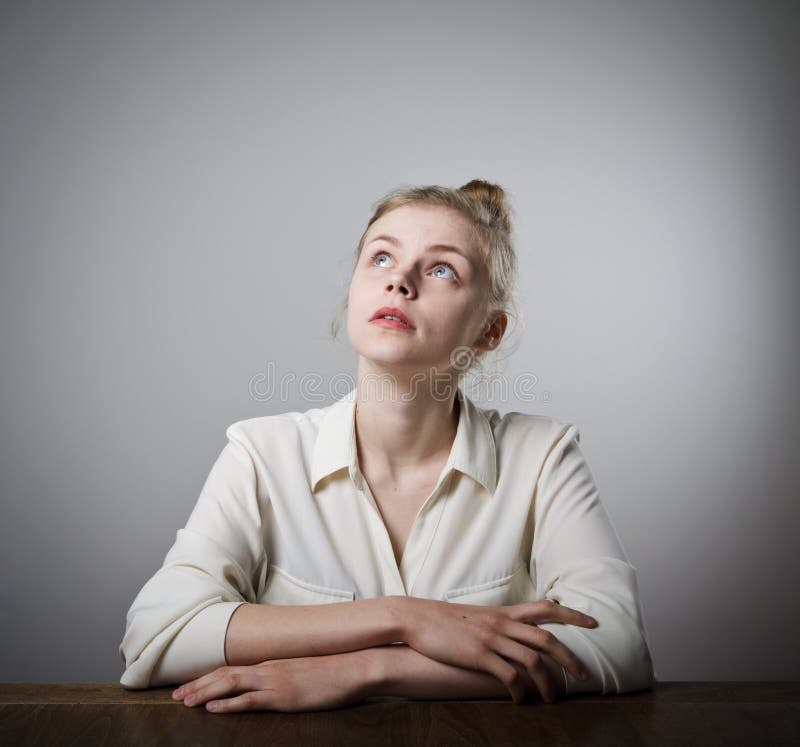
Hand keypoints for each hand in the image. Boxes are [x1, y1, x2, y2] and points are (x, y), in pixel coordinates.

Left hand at [171, 649, 375, 712]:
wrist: (355, 666)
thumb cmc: (333, 671)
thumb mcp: (304, 673)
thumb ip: (286, 678)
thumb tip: (275, 686)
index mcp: (272, 664)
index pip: (233, 670)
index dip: (209, 678)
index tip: (189, 686)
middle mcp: (269, 669)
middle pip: (225, 674)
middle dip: (198, 685)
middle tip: (175, 697)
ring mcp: (275, 681)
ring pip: (231, 684)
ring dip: (205, 693)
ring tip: (184, 702)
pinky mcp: (284, 695)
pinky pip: (250, 700)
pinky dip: (228, 703)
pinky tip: (213, 708)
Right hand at [399, 597, 596, 703]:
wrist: (417, 618)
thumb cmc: (444, 620)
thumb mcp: (476, 616)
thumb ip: (497, 623)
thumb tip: (513, 634)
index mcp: (504, 612)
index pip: (545, 608)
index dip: (572, 615)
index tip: (593, 622)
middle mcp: (502, 623)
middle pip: (547, 639)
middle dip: (571, 658)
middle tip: (584, 676)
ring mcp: (491, 639)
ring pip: (533, 661)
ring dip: (547, 683)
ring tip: (551, 699)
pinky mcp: (479, 656)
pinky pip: (509, 676)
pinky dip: (520, 691)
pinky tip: (520, 701)